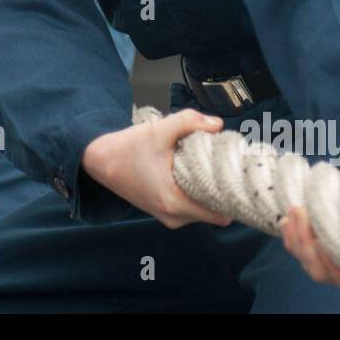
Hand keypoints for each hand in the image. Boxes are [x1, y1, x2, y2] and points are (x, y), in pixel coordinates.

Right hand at [82, 110, 232, 228]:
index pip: (221, 214)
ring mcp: (167, 217)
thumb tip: (218, 124)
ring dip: (209, 193)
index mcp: (174, 201)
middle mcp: (173, 216)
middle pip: (214, 213)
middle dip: (222, 192)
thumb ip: (189, 122)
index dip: (233, 197)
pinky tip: (194, 174)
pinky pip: (191, 209)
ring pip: (203, 211)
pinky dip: (197, 195)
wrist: (100, 160)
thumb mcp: (159, 130)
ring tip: (208, 168)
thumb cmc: (128, 147)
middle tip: (226, 168)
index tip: (238, 178)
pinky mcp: (163, 212)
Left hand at [280, 159, 339, 296]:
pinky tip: (288, 218)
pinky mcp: (324, 251)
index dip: (335, 268)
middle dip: (307, 247)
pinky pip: (304, 254)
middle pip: (326, 274)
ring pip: (312, 267)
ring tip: (294, 211)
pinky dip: (293, 238)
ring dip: (298, 241)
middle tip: (301, 211)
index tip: (322, 243)